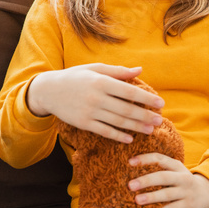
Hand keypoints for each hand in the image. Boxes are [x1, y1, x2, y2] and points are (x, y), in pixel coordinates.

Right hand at [27, 64, 163, 142]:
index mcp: (101, 81)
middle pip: (126, 109)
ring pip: (118, 122)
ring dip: (136, 127)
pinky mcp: (83, 123)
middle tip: (160, 120)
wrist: (48, 91)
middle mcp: (96, 97)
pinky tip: (130, 138)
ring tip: (150, 129)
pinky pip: (104, 131)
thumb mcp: (95, 69)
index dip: (146, 98)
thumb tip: (140, 70)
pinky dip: (118, 136)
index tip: (160, 103)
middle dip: (145, 115)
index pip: (129, 91)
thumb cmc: (75, 77)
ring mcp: (90, 112)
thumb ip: (118, 71)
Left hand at [128, 154, 208, 207]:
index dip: (145, 159)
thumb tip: (132, 166)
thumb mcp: (176, 170)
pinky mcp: (188, 205)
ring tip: (137, 200)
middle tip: (130, 185)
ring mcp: (186, 192)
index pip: (160, 159)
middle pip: (163, 177)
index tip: (130, 162)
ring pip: (167, 194)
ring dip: (151, 197)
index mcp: (176, 166)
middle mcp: (182, 177)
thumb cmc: (183, 181)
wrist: (208, 193)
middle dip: (146, 180)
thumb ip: (160, 168)